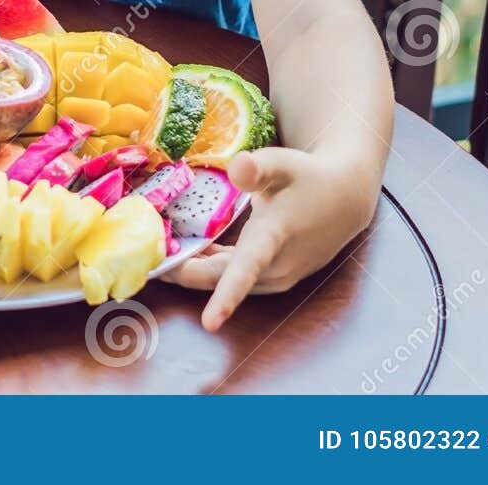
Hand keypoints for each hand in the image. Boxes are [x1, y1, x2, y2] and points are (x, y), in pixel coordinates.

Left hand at [158, 146, 378, 330]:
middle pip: (216, 278)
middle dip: (179, 271)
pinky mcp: (271, 279)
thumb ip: (258, 167)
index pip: (247, 271)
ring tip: (158, 251)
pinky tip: (188, 252)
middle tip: (144, 255)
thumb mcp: (284, 164)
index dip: (227, 297)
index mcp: (274, 239)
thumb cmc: (309, 178)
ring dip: (190, 270)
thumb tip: (238, 166)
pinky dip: (206, 267)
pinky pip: (230, 278)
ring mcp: (274, 278)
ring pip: (220, 281)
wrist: (344, 199)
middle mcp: (275, 269)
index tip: (210, 323)